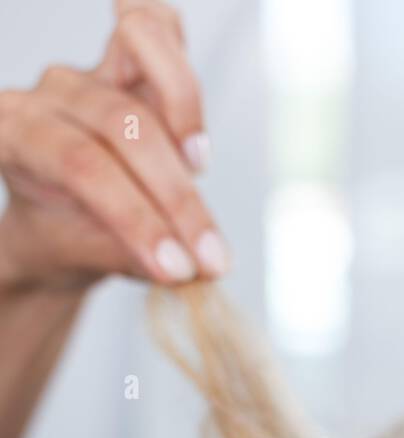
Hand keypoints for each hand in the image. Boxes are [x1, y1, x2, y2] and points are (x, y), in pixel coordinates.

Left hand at [0, 0, 229, 293]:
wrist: (66, 224)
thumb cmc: (72, 236)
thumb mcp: (93, 256)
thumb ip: (138, 256)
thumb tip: (197, 267)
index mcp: (15, 136)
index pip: (83, 166)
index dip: (137, 218)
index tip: (178, 270)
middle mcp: (47, 93)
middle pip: (122, 123)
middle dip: (175, 197)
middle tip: (211, 258)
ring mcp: (89, 70)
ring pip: (140, 57)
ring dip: (186, 126)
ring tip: (201, 177)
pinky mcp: (130, 57)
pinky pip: (160, 26)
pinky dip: (181, 66)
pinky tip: (197, 139)